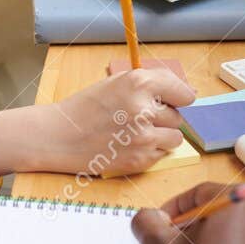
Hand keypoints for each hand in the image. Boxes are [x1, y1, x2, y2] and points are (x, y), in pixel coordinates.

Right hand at [0, 67, 195, 177]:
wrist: (58, 136)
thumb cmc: (85, 108)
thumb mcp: (116, 83)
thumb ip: (149, 85)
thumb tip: (186, 95)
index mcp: (138, 84)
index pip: (183, 92)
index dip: (179, 96)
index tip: (177, 99)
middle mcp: (143, 110)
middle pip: (177, 116)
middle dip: (162, 117)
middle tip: (138, 117)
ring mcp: (143, 138)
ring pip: (175, 138)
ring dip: (161, 135)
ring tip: (136, 132)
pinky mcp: (139, 160)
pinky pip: (162, 155)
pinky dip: (150, 151)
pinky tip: (129, 145)